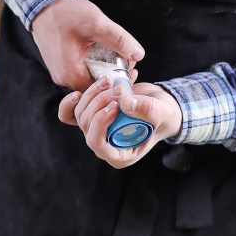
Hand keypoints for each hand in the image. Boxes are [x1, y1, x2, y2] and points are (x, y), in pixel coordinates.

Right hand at [31, 0, 143, 90]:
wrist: (42, 4)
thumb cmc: (65, 13)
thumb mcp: (96, 24)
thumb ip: (118, 39)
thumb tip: (138, 54)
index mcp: (71, 75)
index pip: (101, 91)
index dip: (119, 83)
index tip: (133, 71)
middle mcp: (64, 79)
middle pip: (96, 86)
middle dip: (114, 76)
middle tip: (130, 62)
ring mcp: (61, 72)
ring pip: (89, 77)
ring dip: (104, 69)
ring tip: (119, 55)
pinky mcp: (61, 65)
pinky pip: (81, 70)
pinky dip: (94, 64)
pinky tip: (103, 51)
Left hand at [58, 80, 183, 168]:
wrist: (160, 106)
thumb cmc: (165, 115)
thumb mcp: (163, 113)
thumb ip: (148, 110)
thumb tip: (125, 103)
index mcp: (119, 154)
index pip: (97, 144)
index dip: (101, 123)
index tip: (116, 104)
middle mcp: (104, 146)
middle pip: (87, 126)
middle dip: (100, 103)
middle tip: (119, 89)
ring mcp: (96, 131)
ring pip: (80, 115)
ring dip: (92, 95)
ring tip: (111, 80)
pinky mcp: (92, 116)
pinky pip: (70, 114)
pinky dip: (71, 102)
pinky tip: (78, 92)